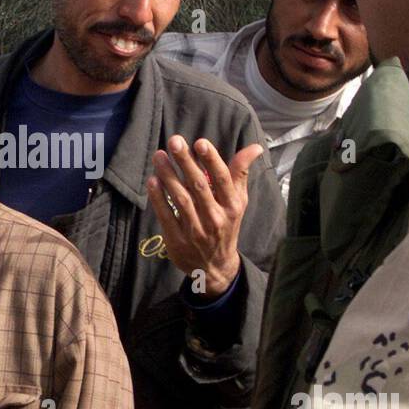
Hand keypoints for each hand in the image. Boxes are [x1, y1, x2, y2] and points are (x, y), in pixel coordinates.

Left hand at [147, 135, 262, 297]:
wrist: (215, 267)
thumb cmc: (226, 226)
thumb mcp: (238, 202)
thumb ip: (240, 173)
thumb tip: (255, 147)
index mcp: (232, 206)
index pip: (222, 179)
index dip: (212, 160)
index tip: (200, 142)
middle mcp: (215, 218)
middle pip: (199, 186)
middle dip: (186, 162)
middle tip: (175, 141)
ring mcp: (196, 231)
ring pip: (180, 199)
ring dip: (168, 176)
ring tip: (159, 155)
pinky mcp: (177, 240)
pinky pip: (166, 215)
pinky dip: (158, 198)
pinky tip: (153, 180)